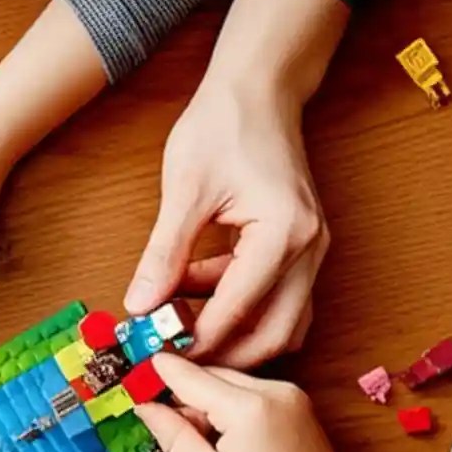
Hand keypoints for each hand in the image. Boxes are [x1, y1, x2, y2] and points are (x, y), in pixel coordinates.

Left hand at [124, 84, 327, 367]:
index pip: (238, 310)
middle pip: (275, 333)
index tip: (159, 357)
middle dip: (224, 354)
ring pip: (282, 321)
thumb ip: (165, 254)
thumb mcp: (184, 190)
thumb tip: (139, 306)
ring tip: (178, 331)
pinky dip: (238, 307)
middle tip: (174, 362)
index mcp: (285, 235)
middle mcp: (310, 249)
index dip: (196, 340)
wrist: (259, 89)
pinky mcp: (300, 247)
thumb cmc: (223, 126)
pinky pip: (276, 297)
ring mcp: (311, 249)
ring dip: (234, 334)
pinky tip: (192, 296)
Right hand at [135, 354, 367, 451]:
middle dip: (183, 393)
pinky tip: (225, 437)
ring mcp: (290, 393)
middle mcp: (274, 389)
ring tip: (200, 441)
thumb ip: (174, 435)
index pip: (190, 377)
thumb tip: (144, 405)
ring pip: (230, 381)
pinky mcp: (297, 402)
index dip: (157, 375)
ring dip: (207, 400)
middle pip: (211, 375)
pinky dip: (229, 404)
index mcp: (249, 408)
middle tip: (162, 422)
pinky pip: (250, 391)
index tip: (131, 375)